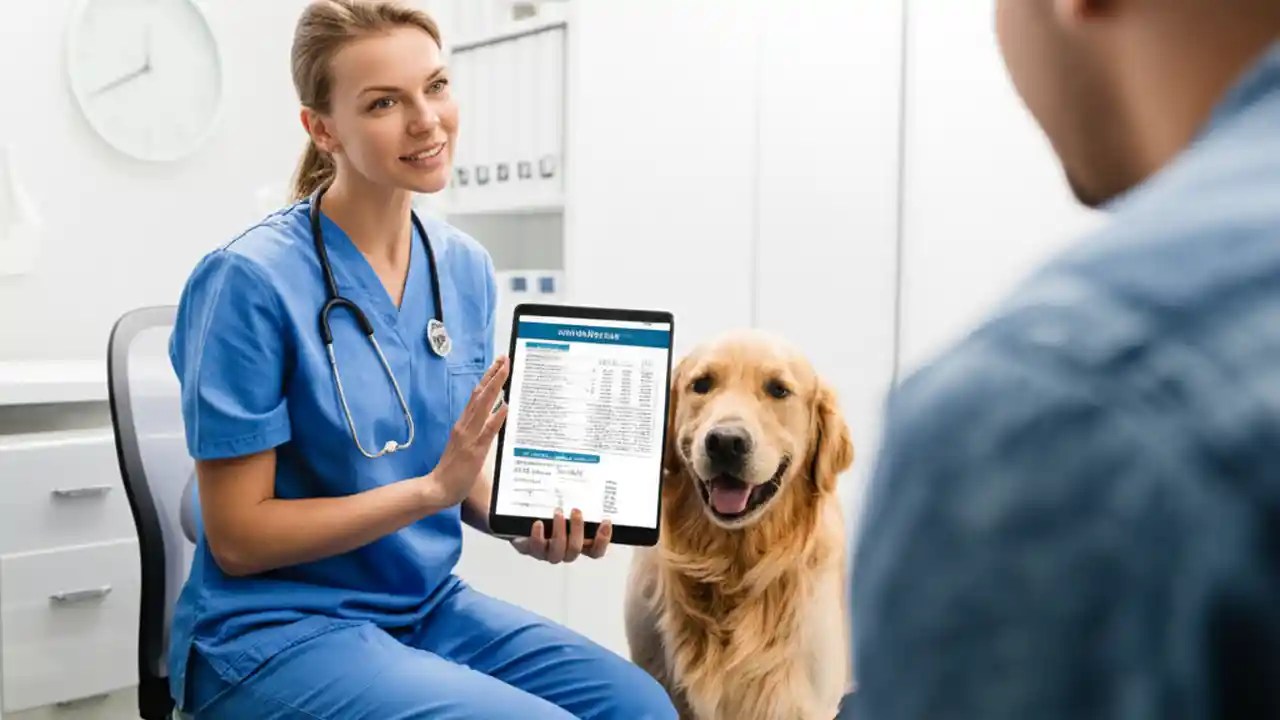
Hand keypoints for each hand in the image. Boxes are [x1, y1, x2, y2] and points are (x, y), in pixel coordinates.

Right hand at [421, 357, 508, 507]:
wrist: (437, 488)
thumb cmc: (453, 470)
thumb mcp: (466, 445)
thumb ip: (476, 432)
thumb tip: (491, 419)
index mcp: (463, 424)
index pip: (477, 396)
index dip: (488, 379)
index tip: (499, 364)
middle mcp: (465, 425)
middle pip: (481, 395)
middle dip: (494, 375)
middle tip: (505, 358)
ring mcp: (469, 437)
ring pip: (483, 406)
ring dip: (495, 387)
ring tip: (505, 371)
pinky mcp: (474, 451)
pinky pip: (487, 432)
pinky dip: (496, 418)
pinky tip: (505, 406)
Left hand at [511, 508, 612, 562]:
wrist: (522, 518)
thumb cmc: (549, 511)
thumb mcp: (567, 505)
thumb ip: (580, 500)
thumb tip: (596, 479)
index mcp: (577, 542)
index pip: (595, 551)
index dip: (602, 540)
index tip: (605, 521)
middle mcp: (564, 550)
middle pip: (576, 549)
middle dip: (577, 529)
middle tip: (576, 510)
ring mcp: (547, 552)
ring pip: (558, 551)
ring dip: (559, 531)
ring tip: (557, 512)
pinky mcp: (531, 549)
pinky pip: (536, 548)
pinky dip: (538, 536)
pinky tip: (538, 523)